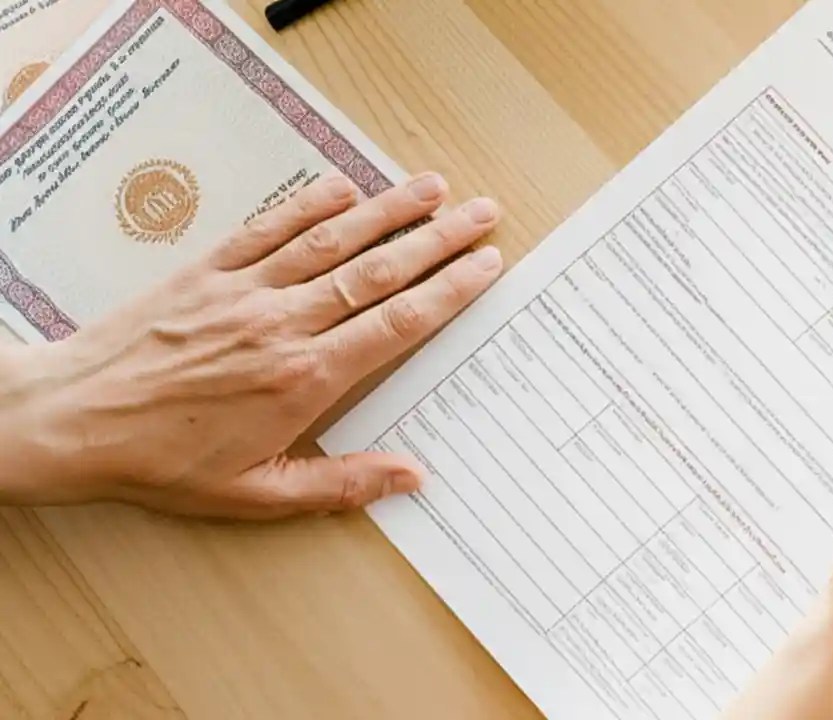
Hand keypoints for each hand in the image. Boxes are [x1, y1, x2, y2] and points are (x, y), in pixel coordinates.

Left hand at [0, 171, 503, 518]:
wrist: (71, 421)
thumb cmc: (160, 462)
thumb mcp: (255, 494)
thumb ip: (340, 483)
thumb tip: (409, 477)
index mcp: (304, 378)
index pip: (397, 322)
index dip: (450, 289)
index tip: (485, 264)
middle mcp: (283, 323)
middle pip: (379, 270)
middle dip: (438, 239)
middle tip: (481, 214)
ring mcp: (245, 290)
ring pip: (333, 240)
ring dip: (388, 210)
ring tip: (432, 187)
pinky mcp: (208, 272)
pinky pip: (269, 228)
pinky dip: (309, 204)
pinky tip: (343, 187)